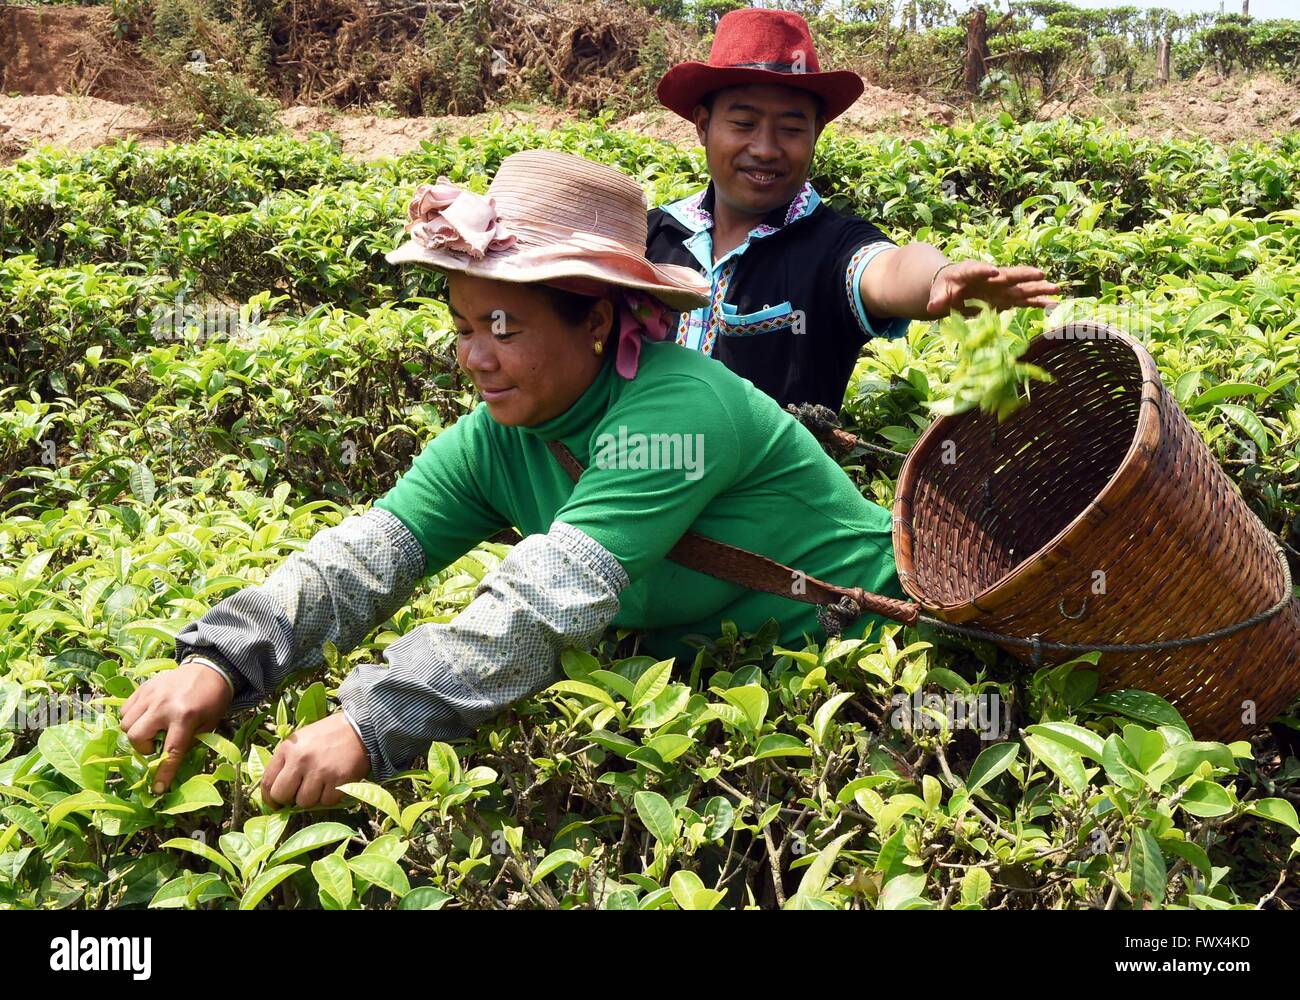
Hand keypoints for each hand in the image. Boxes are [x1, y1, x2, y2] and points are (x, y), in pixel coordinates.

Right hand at [120, 660, 232, 792]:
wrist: (210, 669)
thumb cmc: (212, 700)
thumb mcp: (209, 725)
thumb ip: (189, 743)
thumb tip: (169, 762)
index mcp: (185, 717)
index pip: (170, 751)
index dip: (164, 772)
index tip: (157, 788)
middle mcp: (164, 706)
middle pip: (135, 736)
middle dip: (143, 747)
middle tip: (157, 744)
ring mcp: (151, 694)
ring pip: (125, 723)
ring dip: (136, 733)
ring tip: (152, 729)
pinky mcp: (144, 687)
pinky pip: (125, 709)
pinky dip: (132, 718)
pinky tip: (147, 717)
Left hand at [261, 711, 370, 808]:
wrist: (360, 728)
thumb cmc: (327, 736)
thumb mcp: (301, 741)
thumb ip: (286, 762)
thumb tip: (275, 792)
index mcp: (288, 749)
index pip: (267, 782)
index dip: (269, 798)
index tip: (275, 804)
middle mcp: (301, 760)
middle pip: (282, 795)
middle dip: (289, 800)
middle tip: (299, 795)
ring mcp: (320, 771)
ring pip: (305, 802)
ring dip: (312, 798)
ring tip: (321, 784)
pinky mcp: (338, 780)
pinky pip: (326, 802)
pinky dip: (330, 797)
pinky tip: (334, 784)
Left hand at [927, 261, 1059, 317]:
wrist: (956, 287)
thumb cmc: (946, 287)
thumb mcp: (939, 293)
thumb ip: (937, 299)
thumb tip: (932, 307)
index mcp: (970, 272)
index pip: (976, 270)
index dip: (984, 270)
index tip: (993, 271)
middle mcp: (990, 278)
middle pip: (1008, 275)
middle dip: (1023, 275)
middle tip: (1040, 273)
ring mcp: (1000, 288)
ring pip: (1021, 288)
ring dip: (1038, 288)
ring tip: (1056, 288)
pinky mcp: (1006, 299)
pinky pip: (1024, 300)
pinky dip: (1037, 302)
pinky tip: (1053, 303)